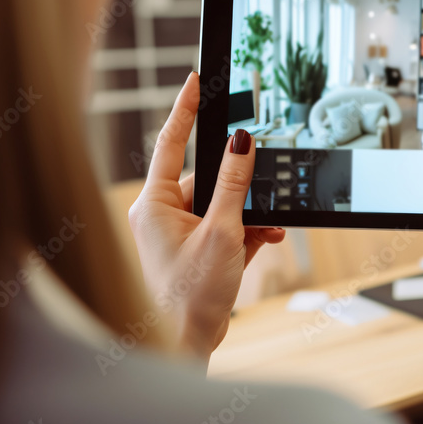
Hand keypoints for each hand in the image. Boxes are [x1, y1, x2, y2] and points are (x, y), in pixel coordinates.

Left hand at [128, 72, 284, 364]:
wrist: (184, 345)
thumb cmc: (189, 294)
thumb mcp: (221, 232)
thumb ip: (234, 184)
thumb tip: (241, 142)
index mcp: (154, 203)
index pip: (172, 142)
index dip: (185, 108)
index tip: (196, 79)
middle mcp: (162, 214)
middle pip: (208, 179)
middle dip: (240, 187)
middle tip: (261, 188)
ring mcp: (180, 234)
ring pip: (222, 205)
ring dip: (249, 214)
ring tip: (268, 228)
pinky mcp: (197, 251)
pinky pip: (226, 228)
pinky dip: (248, 231)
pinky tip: (268, 238)